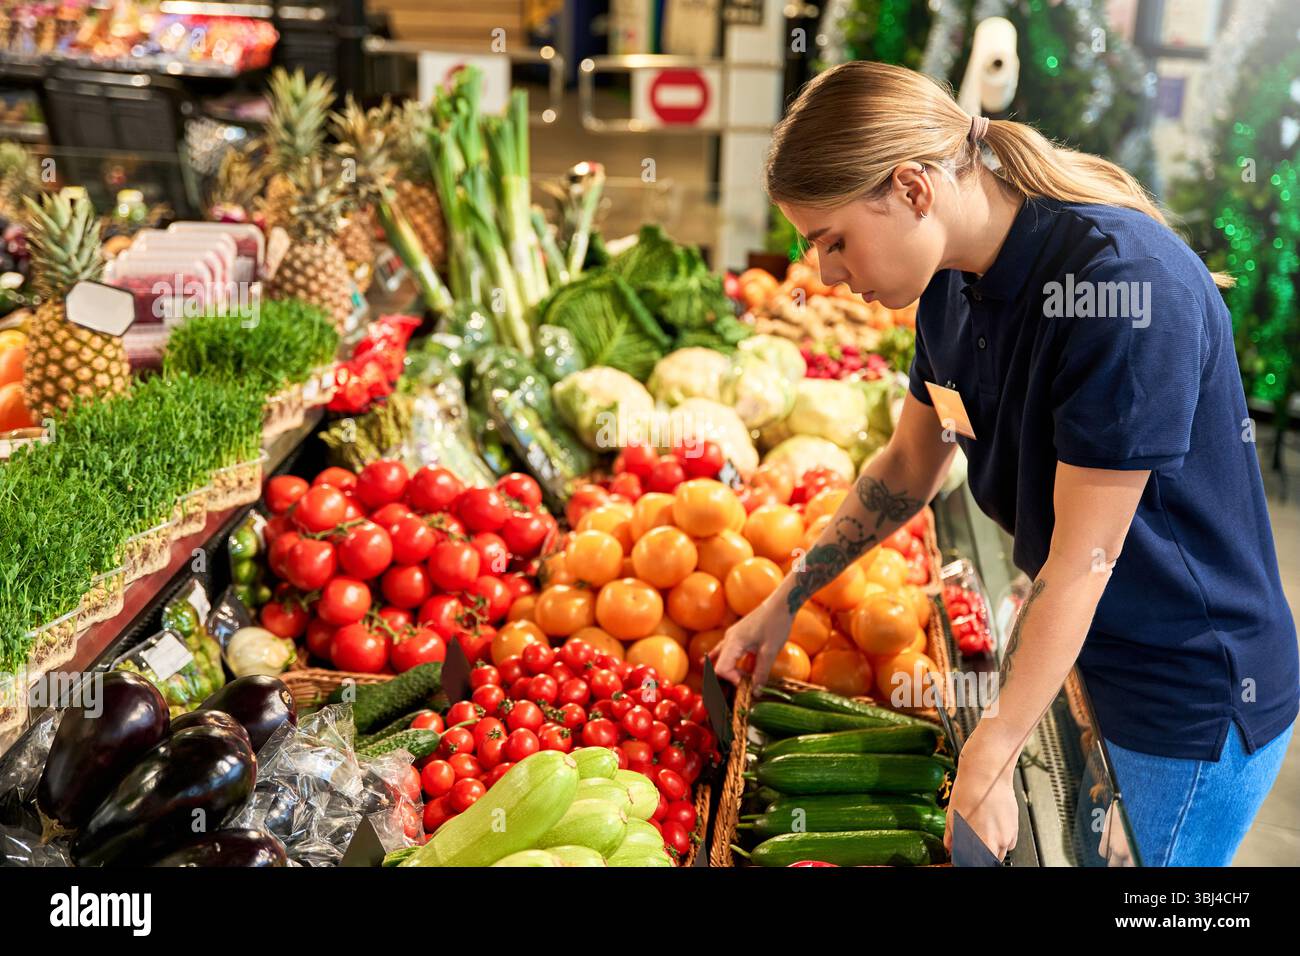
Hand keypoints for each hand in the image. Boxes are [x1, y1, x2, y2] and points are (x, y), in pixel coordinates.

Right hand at [711, 597, 790, 685]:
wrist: (781, 604)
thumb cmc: (776, 624)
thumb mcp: (770, 651)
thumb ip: (761, 672)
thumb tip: (756, 691)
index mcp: (734, 642)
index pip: (722, 669)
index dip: (732, 680)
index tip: (748, 684)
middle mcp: (729, 639)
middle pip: (719, 665)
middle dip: (730, 678)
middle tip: (745, 686)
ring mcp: (732, 636)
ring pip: (721, 657)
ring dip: (728, 671)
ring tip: (734, 682)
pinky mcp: (738, 635)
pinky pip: (725, 650)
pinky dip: (724, 660)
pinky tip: (713, 663)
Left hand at [944, 724, 1019, 861]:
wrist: (987, 771)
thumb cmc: (970, 789)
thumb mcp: (952, 813)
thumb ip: (951, 835)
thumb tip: (950, 847)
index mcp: (976, 841)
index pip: (971, 862)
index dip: (966, 860)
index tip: (962, 856)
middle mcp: (993, 842)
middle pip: (987, 860)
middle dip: (979, 856)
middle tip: (972, 844)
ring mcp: (1005, 836)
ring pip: (999, 854)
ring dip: (990, 849)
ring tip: (982, 832)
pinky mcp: (1014, 829)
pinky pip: (1009, 844)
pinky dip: (1001, 840)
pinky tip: (993, 827)